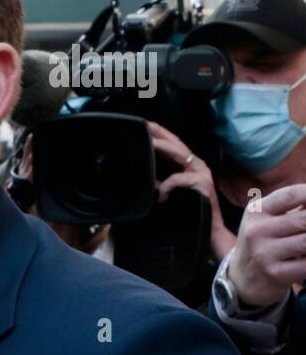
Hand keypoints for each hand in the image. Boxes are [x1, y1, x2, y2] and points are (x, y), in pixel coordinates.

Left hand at [148, 122, 236, 260]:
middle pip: (177, 144)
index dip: (160, 135)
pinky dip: (165, 187)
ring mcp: (202, 173)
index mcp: (189, 167)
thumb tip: (147, 181)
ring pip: (179, 154)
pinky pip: (177, 179)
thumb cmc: (191, 213)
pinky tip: (160, 197)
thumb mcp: (173, 195)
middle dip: (160, 132)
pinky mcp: (203, 183)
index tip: (144, 126)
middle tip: (145, 123)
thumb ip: (162, 185)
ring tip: (148, 143)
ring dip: (162, 147)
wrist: (209, 231)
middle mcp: (197, 166)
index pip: (173, 146)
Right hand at [227, 183, 305, 308]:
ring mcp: (264, 253)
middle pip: (304, 219)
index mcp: (255, 212)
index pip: (291, 195)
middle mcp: (255, 231)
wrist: (243, 277)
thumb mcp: (267, 219)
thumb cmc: (264, 242)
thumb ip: (293, 207)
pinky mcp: (275, 273)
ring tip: (305, 243)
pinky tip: (304, 258)